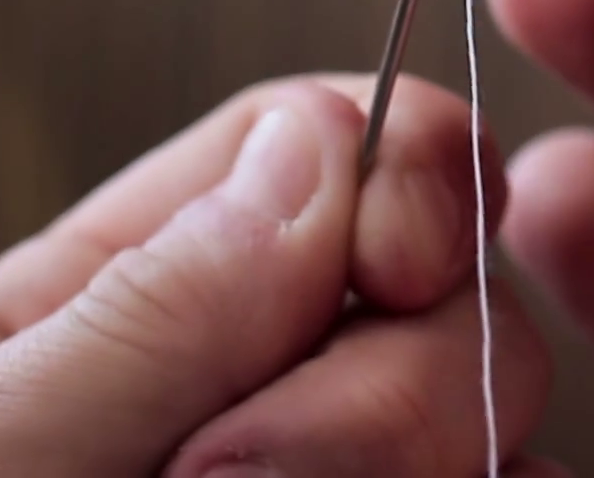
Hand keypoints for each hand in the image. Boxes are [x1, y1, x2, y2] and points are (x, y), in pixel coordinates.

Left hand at [0, 76, 562, 477]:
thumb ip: (132, 317)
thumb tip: (317, 153)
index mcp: (101, 322)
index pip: (311, 148)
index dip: (392, 165)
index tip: (390, 255)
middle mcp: (237, 410)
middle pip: (438, 291)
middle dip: (386, 382)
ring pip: (492, 421)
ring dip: (419, 472)